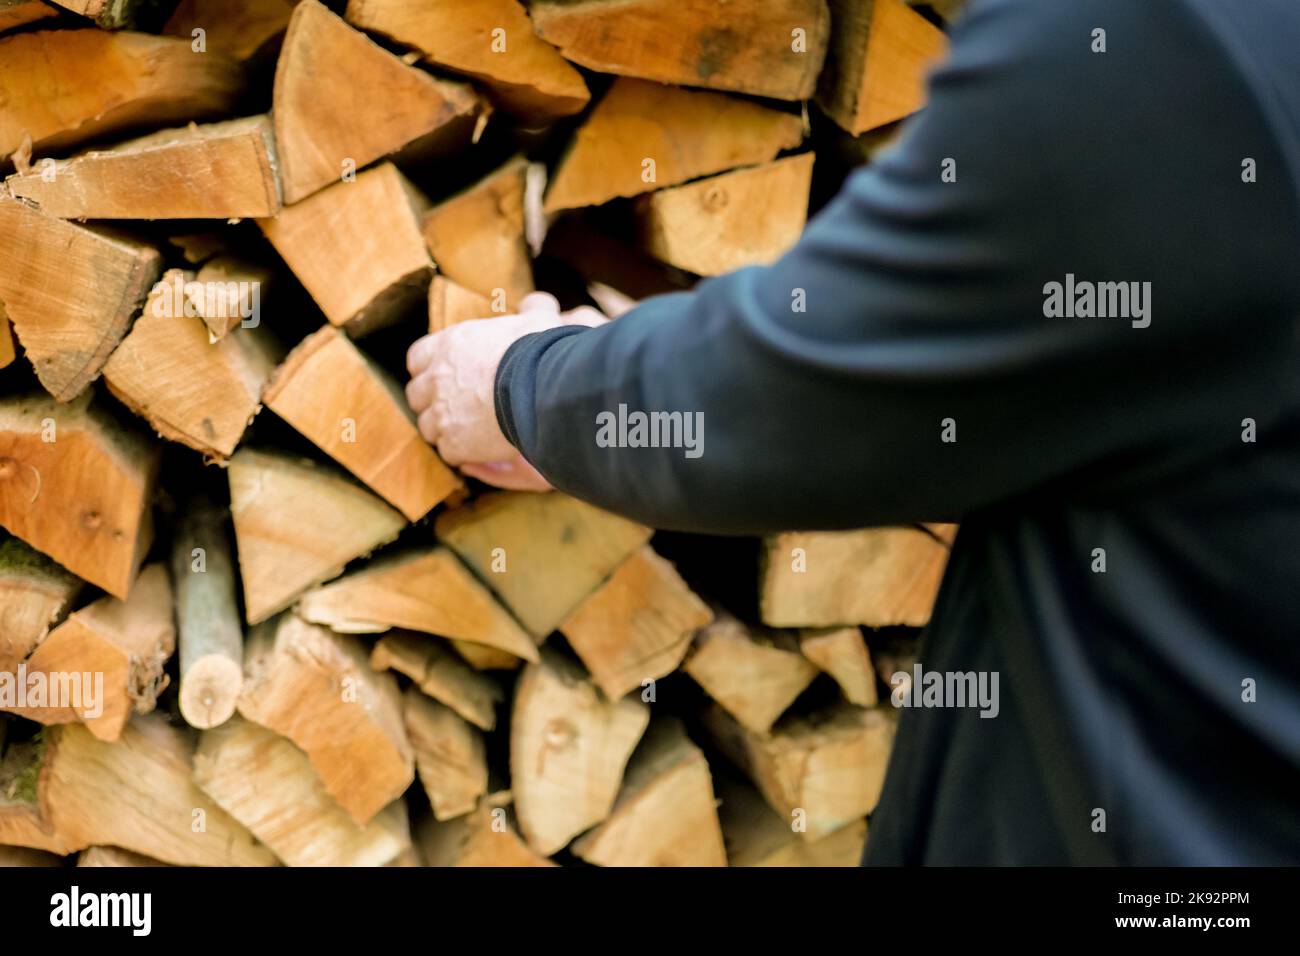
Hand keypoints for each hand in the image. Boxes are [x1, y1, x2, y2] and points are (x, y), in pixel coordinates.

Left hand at [405, 292, 606, 489]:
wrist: (541, 389)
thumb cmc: (539, 351)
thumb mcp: (536, 321)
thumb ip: (530, 310)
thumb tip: (538, 302)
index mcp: (449, 345)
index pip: (417, 358)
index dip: (429, 369)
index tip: (443, 376)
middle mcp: (437, 378)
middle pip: (416, 395)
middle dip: (431, 402)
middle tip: (455, 408)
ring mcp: (442, 413)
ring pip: (428, 427)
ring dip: (445, 430)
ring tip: (470, 433)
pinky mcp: (454, 443)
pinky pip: (449, 452)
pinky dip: (462, 453)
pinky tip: (480, 450)